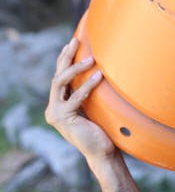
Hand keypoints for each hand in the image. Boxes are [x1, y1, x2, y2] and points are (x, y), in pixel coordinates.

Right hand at [45, 37, 116, 162]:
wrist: (102, 151)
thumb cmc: (104, 128)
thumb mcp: (95, 105)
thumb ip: (90, 92)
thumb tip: (103, 69)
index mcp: (59, 103)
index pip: (59, 75)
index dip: (64, 58)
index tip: (73, 42)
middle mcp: (53, 107)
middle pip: (57, 75)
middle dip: (66, 56)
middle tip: (76, 40)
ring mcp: (55, 113)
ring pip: (60, 82)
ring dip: (76, 68)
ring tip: (91, 58)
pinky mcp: (63, 119)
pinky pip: (75, 97)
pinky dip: (87, 85)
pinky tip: (99, 76)